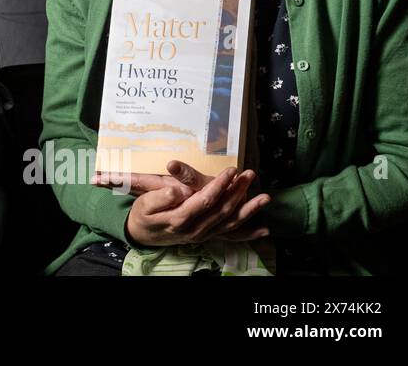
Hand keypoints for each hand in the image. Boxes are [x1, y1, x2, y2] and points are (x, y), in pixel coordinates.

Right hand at [95, 161, 270, 246]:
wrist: (142, 235)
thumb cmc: (143, 214)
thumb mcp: (144, 204)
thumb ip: (160, 198)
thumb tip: (177, 191)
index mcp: (180, 219)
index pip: (205, 200)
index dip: (219, 185)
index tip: (230, 171)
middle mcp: (195, 230)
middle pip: (221, 210)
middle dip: (238, 192)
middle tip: (250, 175)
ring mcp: (203, 235)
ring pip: (230, 223)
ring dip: (249, 210)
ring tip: (265, 197)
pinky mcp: (206, 236)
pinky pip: (230, 236)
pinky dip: (248, 234)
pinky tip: (264, 230)